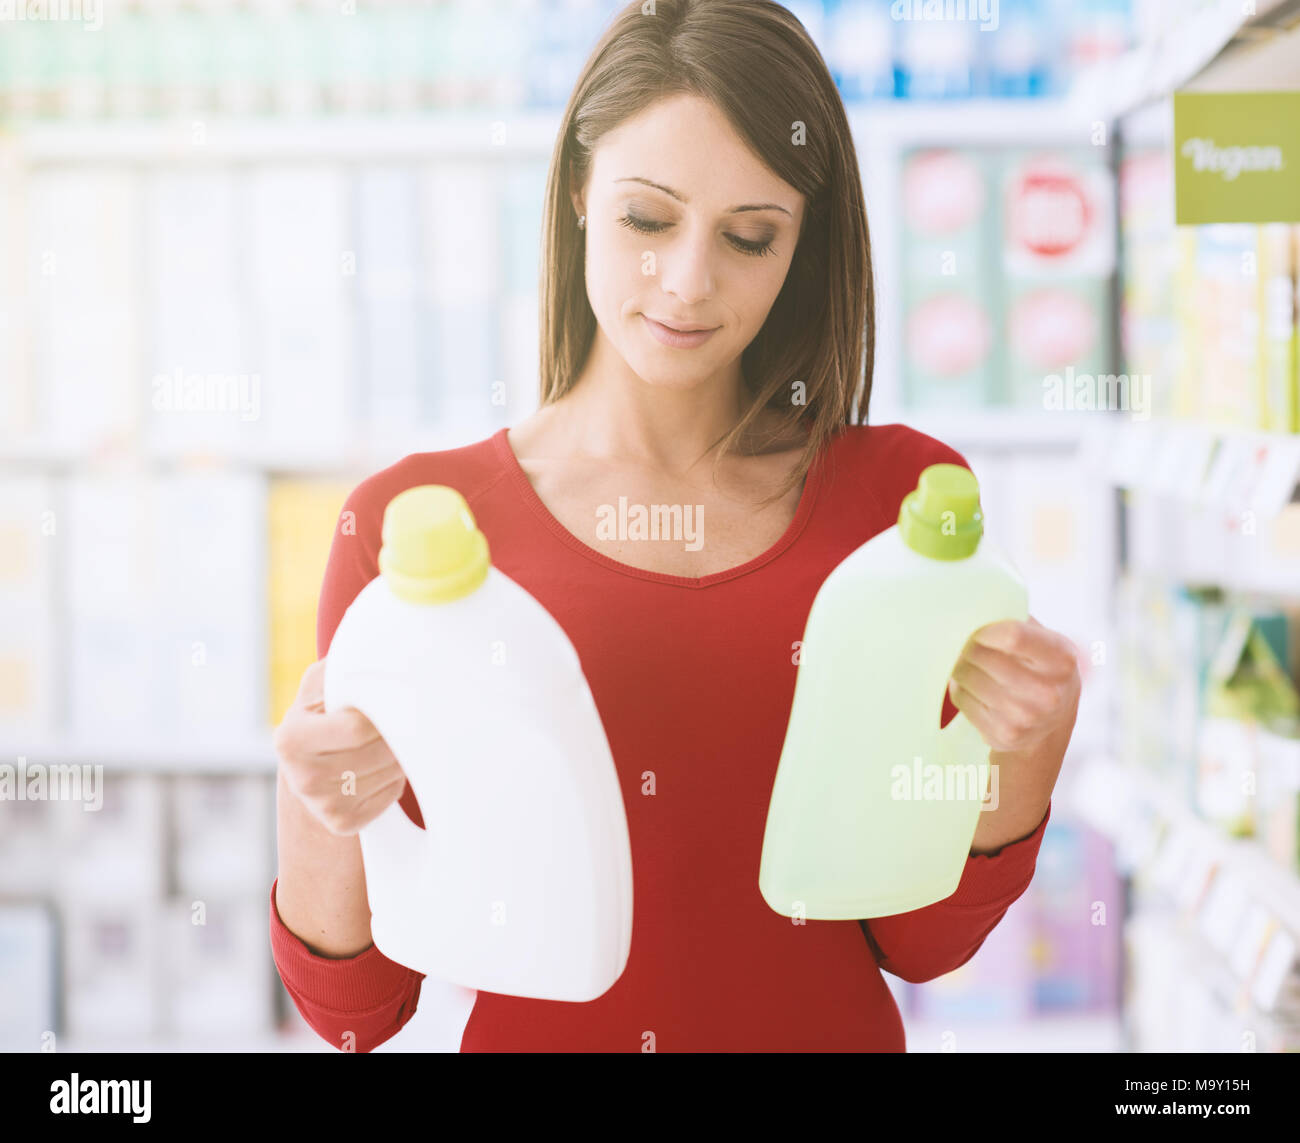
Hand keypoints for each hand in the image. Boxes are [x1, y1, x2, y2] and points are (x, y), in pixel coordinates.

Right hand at [272, 658, 408, 836]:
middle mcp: (301, 777)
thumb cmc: (324, 711)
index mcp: (291, 738)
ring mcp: (321, 805)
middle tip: (396, 722)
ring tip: (386, 742)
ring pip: (389, 774)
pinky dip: (394, 778)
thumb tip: (380, 651)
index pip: (357, 728)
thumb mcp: (322, 683)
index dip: (381, 714)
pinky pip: (389, 795)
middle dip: (394, 735)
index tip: (386, 704)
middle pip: (378, 753)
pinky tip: (379, 767)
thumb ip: (342, 668)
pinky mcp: (342, 822)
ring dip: (399, 755)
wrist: (310, 762)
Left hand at [947, 616, 1081, 753]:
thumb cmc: (1041, 666)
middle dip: (966, 647)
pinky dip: (960, 690)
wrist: (1053, 720)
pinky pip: (963, 701)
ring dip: (960, 668)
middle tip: (964, 644)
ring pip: (968, 679)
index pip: (1012, 636)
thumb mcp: (1044, 640)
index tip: (977, 629)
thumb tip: (972, 604)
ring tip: (967, 664)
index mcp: (1061, 658)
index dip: (985, 629)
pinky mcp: (1005, 735)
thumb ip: (1016, 620)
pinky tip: (971, 687)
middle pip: (983, 657)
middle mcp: (1048, 692)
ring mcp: (1026, 717)